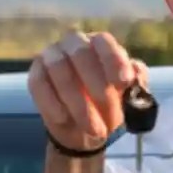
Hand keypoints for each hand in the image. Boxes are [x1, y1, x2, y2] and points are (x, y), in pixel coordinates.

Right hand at [28, 30, 145, 150]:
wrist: (84, 129)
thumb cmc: (109, 106)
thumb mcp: (129, 97)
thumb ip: (137, 83)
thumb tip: (135, 73)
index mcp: (99, 44)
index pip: (104, 42)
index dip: (113, 60)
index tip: (123, 82)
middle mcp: (73, 43)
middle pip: (81, 54)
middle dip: (98, 87)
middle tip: (111, 117)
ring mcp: (51, 57)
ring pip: (60, 71)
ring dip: (79, 105)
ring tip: (94, 130)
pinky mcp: (35, 76)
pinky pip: (38, 85)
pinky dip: (52, 104)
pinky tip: (64, 120)